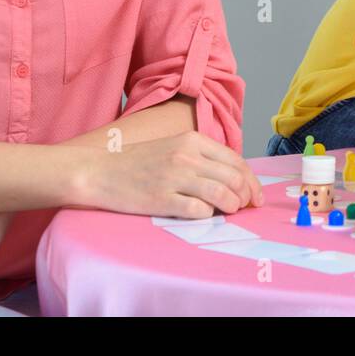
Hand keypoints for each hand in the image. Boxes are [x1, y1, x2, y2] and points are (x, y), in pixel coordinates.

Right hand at [80, 131, 263, 219]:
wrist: (99, 172)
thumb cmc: (137, 162)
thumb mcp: (173, 148)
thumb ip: (201, 158)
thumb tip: (232, 178)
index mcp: (192, 140)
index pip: (235, 160)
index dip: (251, 180)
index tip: (255, 195)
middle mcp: (186, 156)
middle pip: (233, 177)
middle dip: (246, 195)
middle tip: (246, 207)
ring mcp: (174, 177)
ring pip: (221, 193)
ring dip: (232, 206)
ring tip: (231, 212)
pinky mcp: (161, 199)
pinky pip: (197, 209)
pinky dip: (208, 214)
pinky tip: (206, 215)